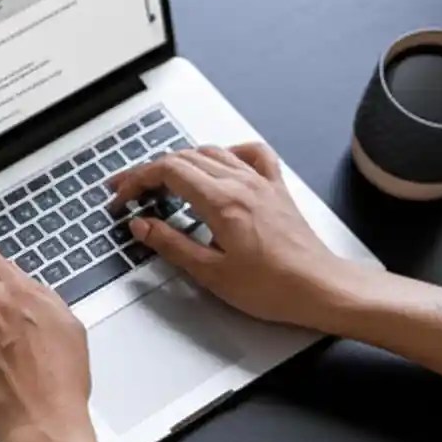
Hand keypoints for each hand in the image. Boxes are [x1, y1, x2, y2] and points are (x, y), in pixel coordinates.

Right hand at [110, 143, 354, 330]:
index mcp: (222, 202)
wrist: (320, 289)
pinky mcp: (275, 190)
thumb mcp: (210, 273)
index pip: (168, 171)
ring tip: (162, 180)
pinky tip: (219, 165)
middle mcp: (241, 184)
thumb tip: (143, 226)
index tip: (122, 197)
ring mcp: (260, 183)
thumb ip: (171, 244)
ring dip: (180, 161)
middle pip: (184, 158)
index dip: (137, 180)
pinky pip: (250, 154)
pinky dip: (228, 153)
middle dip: (149, 170)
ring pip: (212, 152)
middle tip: (128, 190)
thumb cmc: (273, 287)